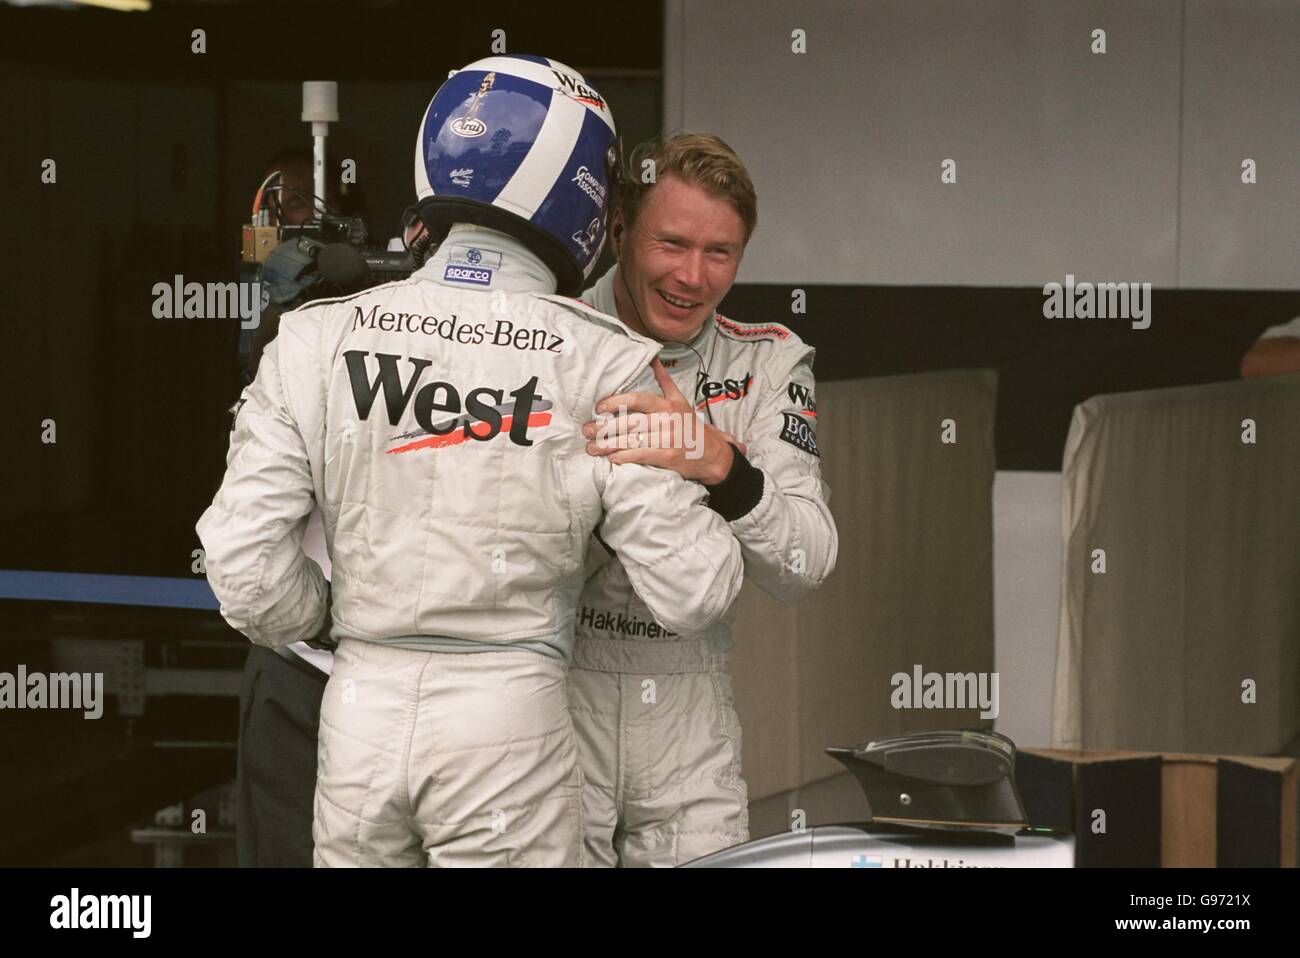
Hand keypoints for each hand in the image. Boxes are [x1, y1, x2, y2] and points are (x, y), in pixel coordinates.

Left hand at [582, 359, 745, 484]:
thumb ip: (664, 380)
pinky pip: (642, 455)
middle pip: (630, 421)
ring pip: (632, 439)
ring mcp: (668, 438)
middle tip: (586, 430)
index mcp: (667, 404)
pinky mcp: (669, 457)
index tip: (599, 407)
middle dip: (605, 427)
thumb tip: (654, 358)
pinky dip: (625, 457)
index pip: (638, 399)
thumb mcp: (681, 400)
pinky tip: (612, 458)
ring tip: (592, 447)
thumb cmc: (691, 426)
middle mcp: (667, 419)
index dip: (616, 401)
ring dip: (608, 445)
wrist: (713, 454)